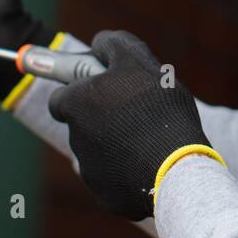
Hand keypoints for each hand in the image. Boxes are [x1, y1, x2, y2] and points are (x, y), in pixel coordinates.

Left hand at [48, 31, 212, 219]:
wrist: (176, 169)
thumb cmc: (157, 110)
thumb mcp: (139, 62)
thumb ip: (115, 45)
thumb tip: (100, 41)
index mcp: (76, 104)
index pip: (62, 96)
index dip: (82, 91)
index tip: (107, 90)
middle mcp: (75, 138)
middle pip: (83, 125)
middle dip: (104, 119)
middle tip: (137, 113)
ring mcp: (89, 172)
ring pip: (100, 152)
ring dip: (118, 144)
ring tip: (153, 139)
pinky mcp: (106, 197)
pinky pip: (114, 179)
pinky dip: (129, 171)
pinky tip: (153, 163)